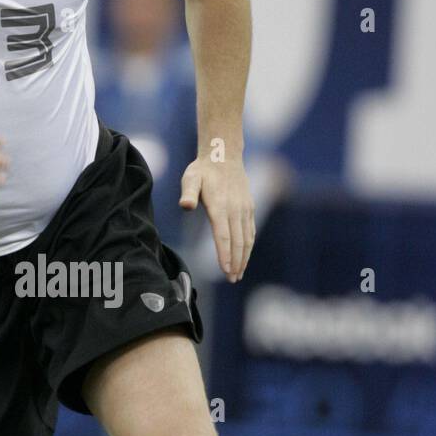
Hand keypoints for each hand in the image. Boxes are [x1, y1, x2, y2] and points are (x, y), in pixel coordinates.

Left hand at [179, 151, 254, 281]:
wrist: (224, 156)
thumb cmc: (203, 170)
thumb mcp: (190, 178)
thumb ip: (188, 193)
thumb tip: (185, 206)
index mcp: (220, 206)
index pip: (224, 236)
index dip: (225, 254)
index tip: (225, 270)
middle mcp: (235, 210)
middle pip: (237, 242)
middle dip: (236, 262)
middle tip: (233, 279)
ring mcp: (244, 209)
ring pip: (246, 239)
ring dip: (243, 258)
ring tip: (238, 274)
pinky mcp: (249, 208)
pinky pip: (250, 231)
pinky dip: (248, 246)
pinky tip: (244, 257)